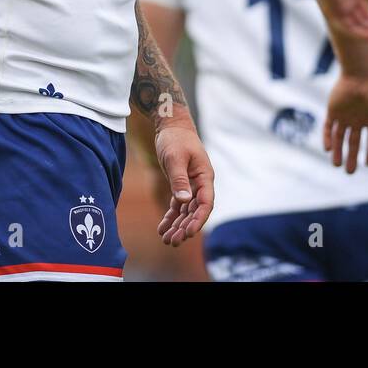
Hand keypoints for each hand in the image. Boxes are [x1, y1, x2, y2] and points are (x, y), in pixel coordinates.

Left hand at [154, 122, 214, 245]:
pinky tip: (162, 228)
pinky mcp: (180, 185)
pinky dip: (171, 217)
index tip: (188, 232)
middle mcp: (200, 184)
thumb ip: (179, 179)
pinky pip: (177, 206)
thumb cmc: (175, 139)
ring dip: (177, 225)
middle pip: (195, 211)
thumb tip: (183, 201)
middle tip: (173, 241)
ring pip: (185, 211)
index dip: (198, 219)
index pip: (205, 203)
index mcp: (204, 177)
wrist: (171, 126)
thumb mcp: (175, 158)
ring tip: (166, 239)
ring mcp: (190, 186)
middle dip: (185, 227)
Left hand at [323, 72, 367, 173]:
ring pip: (340, 137)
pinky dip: (327, 137)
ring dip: (338, 151)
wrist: (361, 74)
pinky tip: (327, 149)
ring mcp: (345, 115)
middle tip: (350, 172)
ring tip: (337, 165)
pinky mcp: (333, 110)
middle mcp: (359, 119)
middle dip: (352, 157)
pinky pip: (329, 127)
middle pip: (354, 142)